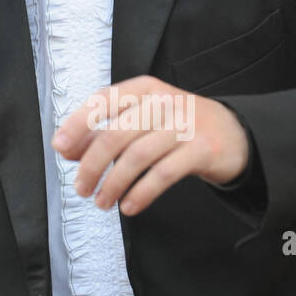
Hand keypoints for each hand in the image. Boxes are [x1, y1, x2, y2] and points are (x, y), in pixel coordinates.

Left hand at [50, 76, 250, 215]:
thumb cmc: (179, 126)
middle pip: (116, 134)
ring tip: (102, 202)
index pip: (103, 101)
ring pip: (137, 156)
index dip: (78, 124)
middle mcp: (163, 102)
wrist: (234, 132)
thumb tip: (66, 149)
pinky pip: (164, 173)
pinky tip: (129, 206)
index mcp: (144, 89)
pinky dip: (141, 193)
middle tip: (82, 188)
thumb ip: (104, 132)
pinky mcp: (202, 149)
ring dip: (114, 183)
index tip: (60, 148)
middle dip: (92, 165)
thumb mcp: (142, 120)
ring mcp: (185, 124)